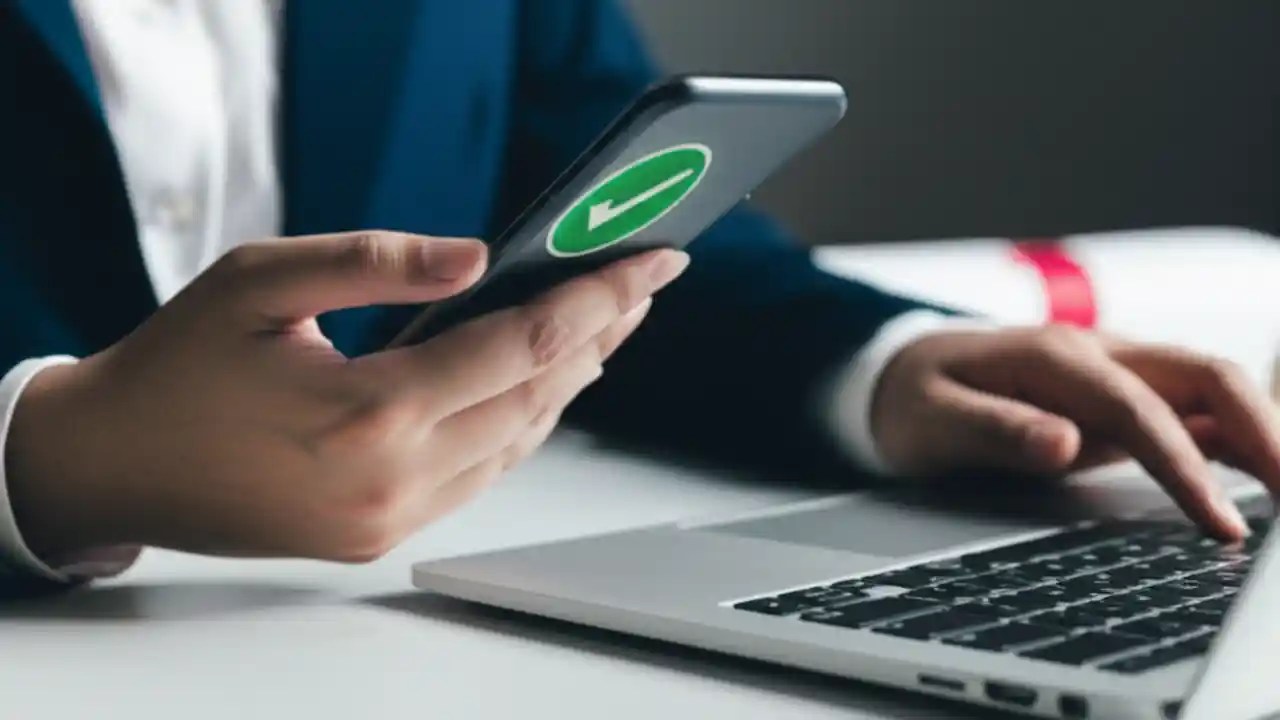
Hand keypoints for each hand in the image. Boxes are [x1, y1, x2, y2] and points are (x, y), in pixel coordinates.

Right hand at [7, 231, 688, 563]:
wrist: (112, 467)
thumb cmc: (174, 368)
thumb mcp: (260, 280)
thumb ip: (375, 260)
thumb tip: (479, 256)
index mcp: (368, 412)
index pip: (522, 347)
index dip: (597, 299)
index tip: (650, 264)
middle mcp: (392, 479)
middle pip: (537, 398)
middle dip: (601, 334)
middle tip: (642, 283)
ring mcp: (388, 517)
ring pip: (518, 443)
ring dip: (569, 381)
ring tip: (605, 324)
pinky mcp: (377, 535)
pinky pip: (481, 476)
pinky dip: (522, 424)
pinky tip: (539, 385)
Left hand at [871, 325, 1279, 539]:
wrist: (902, 372)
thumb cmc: (915, 398)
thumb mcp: (932, 417)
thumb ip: (994, 429)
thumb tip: (1061, 443)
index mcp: (1053, 358)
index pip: (1139, 410)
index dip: (1185, 467)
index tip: (1219, 523)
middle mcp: (1098, 355)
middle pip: (1205, 378)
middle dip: (1264, 432)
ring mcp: (1118, 372)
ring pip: (1214, 389)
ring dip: (1264, 433)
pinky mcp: (1124, 396)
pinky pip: (1196, 411)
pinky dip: (1239, 440)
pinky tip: (1266, 477)